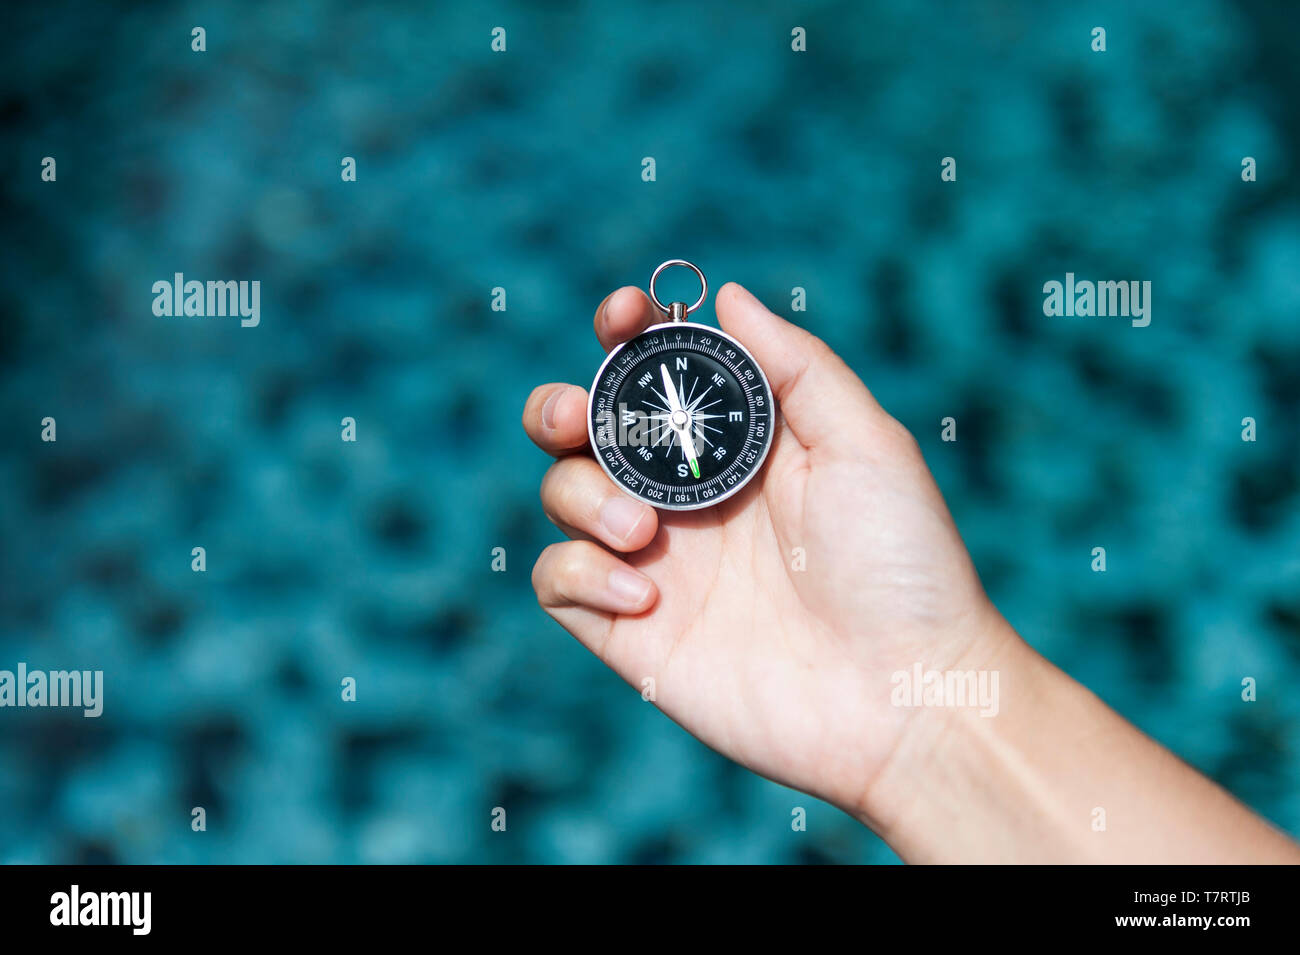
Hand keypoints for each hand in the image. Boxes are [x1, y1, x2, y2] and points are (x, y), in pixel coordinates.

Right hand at [522, 281, 1008, 820]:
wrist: (903, 698)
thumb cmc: (903, 567)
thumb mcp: (865, 444)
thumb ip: (796, 365)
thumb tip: (726, 294)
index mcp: (738, 445)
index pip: (656, 372)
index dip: (625, 332)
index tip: (622, 316)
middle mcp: (687, 497)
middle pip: (582, 428)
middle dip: (559, 406)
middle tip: (580, 418)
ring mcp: (655, 562)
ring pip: (561, 494)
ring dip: (580, 495)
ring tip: (645, 532)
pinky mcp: (631, 631)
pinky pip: (558, 581)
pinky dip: (580, 572)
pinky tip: (645, 594)